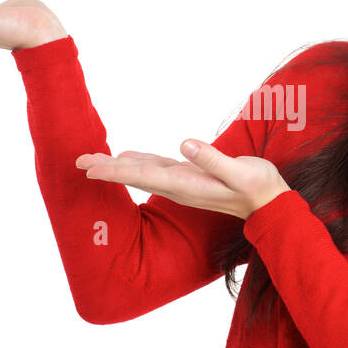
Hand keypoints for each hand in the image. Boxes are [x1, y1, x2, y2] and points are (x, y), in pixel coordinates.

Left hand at [76, 139, 290, 219]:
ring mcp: (183, 182)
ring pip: (142, 171)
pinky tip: (126, 157)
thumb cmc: (259, 187)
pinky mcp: (190, 176)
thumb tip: (185, 143)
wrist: (271, 205)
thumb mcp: (241, 172)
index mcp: (186, 184)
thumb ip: (213, 159)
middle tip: (77, 162)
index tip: (89, 169)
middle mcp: (178, 186)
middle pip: (134, 175)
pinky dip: (137, 162)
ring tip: (92, 161)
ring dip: (116, 166)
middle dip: (106, 169)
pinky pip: (156, 168)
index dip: (114, 171)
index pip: (142, 175)